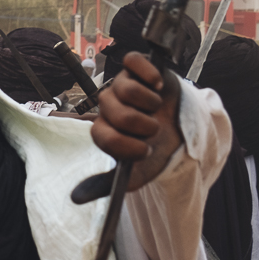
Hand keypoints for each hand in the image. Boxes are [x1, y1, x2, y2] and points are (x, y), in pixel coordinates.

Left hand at [90, 52, 182, 191]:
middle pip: (116, 113)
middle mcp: (108, 106)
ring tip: (156, 108)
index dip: (126, 145)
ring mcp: (120, 84)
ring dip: (149, 102)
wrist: (183, 127)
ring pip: (126, 89)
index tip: (146, 150)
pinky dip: (148, 74)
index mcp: (104, 129)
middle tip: (153, 128)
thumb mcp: (137, 171)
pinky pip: (133, 61)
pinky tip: (157, 85)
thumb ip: (108, 184)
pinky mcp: (135, 67)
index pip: (102, 136)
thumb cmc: (158, 147)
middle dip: (143, 125)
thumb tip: (75, 198)